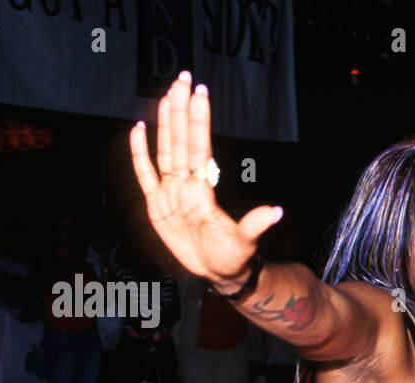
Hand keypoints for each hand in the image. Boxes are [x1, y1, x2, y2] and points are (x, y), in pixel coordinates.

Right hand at [128, 71, 281, 289]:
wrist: (218, 273)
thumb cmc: (233, 257)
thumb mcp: (244, 243)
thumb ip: (255, 226)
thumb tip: (277, 212)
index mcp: (204, 189)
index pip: (199, 147)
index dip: (199, 121)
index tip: (201, 93)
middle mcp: (187, 185)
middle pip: (180, 140)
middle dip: (181, 109)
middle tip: (182, 78)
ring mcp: (170, 192)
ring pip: (165, 150)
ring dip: (165, 123)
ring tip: (167, 95)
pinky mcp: (156, 205)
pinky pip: (144, 174)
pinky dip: (139, 154)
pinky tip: (137, 128)